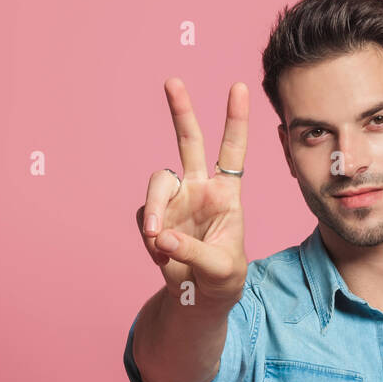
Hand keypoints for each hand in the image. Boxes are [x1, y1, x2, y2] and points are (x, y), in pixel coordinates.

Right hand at [135, 77, 248, 308]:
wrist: (199, 300)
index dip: (235, 120)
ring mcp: (175, 202)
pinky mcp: (155, 218)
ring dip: (153, 209)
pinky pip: (144, 218)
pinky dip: (150, 239)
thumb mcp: (221, 270)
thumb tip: (161, 236)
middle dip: (181, 111)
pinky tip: (162, 258)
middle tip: (173, 81)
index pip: (233, 152)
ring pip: (157, 183)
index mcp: (226, 195)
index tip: (238, 86)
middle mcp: (199, 190)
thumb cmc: (222, 281)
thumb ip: (194, 252)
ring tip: (156, 239)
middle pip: (189, 142)